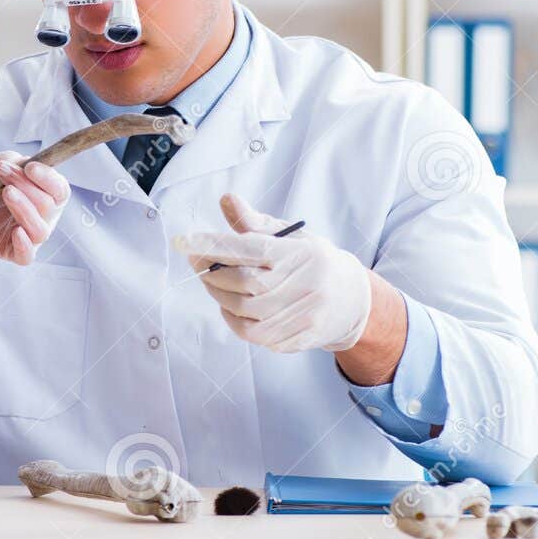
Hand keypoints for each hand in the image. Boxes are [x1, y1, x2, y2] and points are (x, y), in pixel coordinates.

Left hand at [0, 152, 69, 264]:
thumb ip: (7, 160)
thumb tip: (24, 162)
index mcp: (41, 192)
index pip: (59, 189)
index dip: (49, 178)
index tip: (29, 166)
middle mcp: (39, 216)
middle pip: (50, 207)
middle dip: (28, 187)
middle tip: (3, 173)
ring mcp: (26, 235)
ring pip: (40, 230)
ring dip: (25, 209)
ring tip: (6, 192)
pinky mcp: (10, 252)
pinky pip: (26, 256)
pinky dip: (24, 245)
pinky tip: (15, 231)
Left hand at [178, 194, 370, 352]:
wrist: (352, 300)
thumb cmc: (312, 261)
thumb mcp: (291, 236)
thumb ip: (255, 222)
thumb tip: (226, 200)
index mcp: (301, 254)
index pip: (251, 247)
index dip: (215, 245)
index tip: (185, 241)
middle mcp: (305, 285)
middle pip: (244, 283)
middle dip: (211, 272)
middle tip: (196, 261)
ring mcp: (303, 315)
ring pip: (245, 311)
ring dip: (218, 296)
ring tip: (212, 282)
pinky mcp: (299, 338)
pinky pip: (254, 334)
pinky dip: (233, 320)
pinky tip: (230, 306)